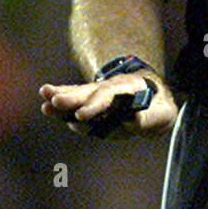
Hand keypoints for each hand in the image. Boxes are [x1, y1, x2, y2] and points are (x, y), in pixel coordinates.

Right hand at [39, 71, 177, 136]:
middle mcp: (111, 87)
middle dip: (72, 98)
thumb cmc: (159, 108)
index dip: (95, 106)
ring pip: (79, 93)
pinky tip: (46, 101)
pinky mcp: (91, 99)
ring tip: (43, 94)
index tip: (80, 116)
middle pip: (90, 91)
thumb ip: (148, 120)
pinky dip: (62, 98)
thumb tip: (131, 121)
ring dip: (61, 95)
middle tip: (54, 101)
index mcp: (130, 88)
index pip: (110, 96)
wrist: (155, 96)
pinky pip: (75, 98)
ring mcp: (99, 91)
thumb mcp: (163, 115)